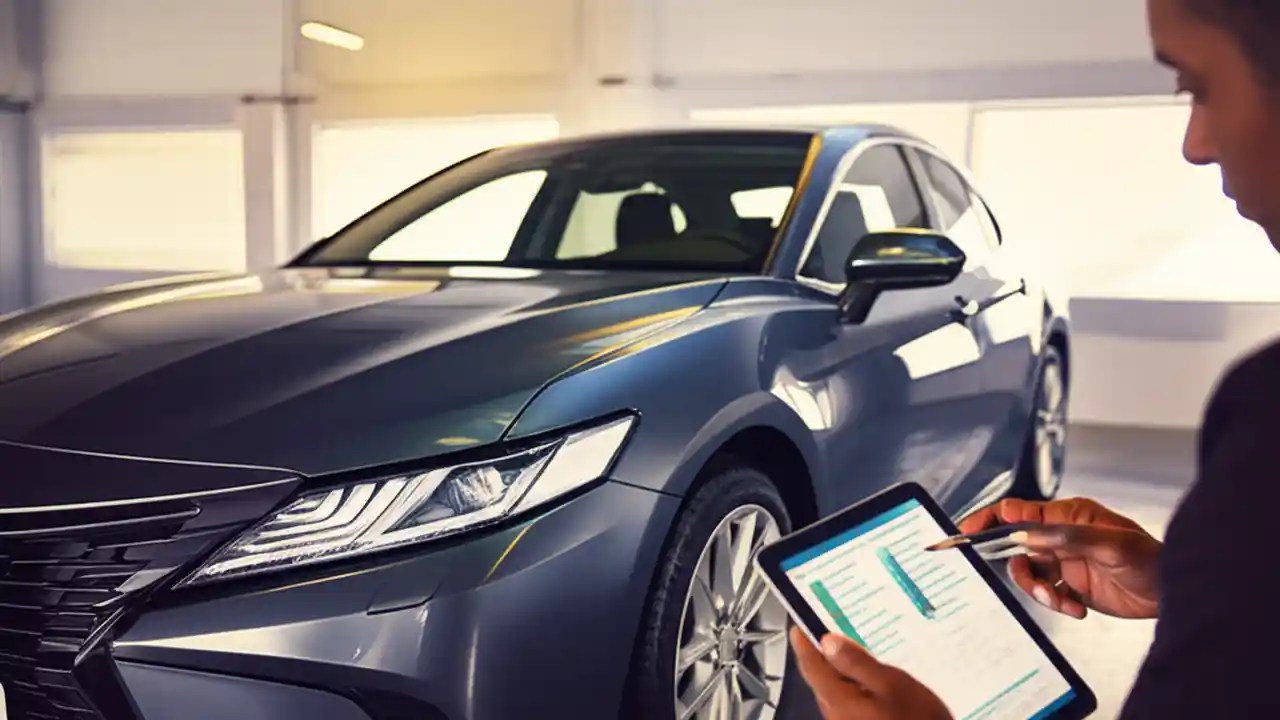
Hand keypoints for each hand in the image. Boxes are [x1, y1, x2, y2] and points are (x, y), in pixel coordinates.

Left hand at [790, 627, 951, 719]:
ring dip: (838, 672)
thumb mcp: (891, 683)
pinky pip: (847, 702)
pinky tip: (867, 679)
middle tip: (827, 632)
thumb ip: (857, 662)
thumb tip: (827, 641)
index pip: (811, 667)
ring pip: (834, 693)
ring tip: (850, 651)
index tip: (798, 627)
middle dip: (822, 657)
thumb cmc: (916, 718)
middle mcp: (836, 715)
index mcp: (839, 700)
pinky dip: (851, 686)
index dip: (803, 645)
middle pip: (820, 681)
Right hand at [958, 497, 1161, 618]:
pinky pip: (1046, 593)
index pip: (1017, 512)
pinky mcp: (1071, 585)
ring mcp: (1065, 560)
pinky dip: (1056, 603)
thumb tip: (1024, 531)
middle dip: (1022, 570)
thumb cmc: (1151, 560)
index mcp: (1066, 516)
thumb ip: (1065, 536)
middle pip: (1017, 547)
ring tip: (1062, 600)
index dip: (988, 520)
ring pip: (1030, 574)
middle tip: (1037, 585)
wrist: (1174, 594)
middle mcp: (1061, 536)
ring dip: (1039, 591)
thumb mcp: (1111, 544)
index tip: (966, 532)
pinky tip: (1078, 607)